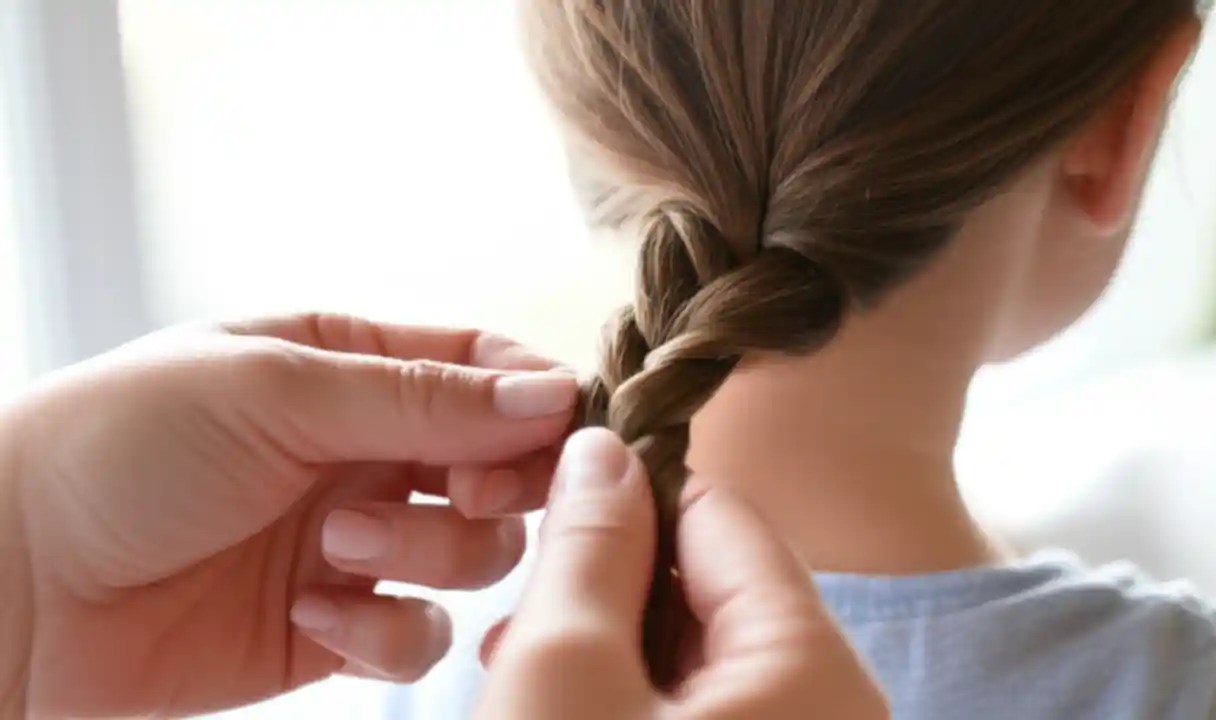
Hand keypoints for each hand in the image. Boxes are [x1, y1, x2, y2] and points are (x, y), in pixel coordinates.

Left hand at [1, 314, 576, 717]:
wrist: (13, 579)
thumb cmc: (122, 445)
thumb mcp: (275, 389)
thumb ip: (422, 396)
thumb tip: (556, 395)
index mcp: (354, 365)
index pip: (489, 368)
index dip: (535, 404)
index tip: (549, 437)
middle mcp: (368, 450)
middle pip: (502, 467)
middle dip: (491, 487)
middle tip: (449, 494)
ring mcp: (356, 540)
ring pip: (474, 554)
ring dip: (422, 554)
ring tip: (335, 546)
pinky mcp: (336, 627)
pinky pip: (418, 635)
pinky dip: (382, 630)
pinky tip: (311, 611)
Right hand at [476, 429, 888, 719]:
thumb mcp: (563, 672)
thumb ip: (589, 547)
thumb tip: (604, 449)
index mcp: (814, 670)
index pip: (721, 517)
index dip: (627, 495)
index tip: (546, 500)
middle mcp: (833, 710)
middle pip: (714, 589)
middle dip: (610, 590)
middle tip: (516, 622)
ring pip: (700, 659)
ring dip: (611, 653)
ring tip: (524, 674)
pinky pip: (702, 712)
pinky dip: (632, 702)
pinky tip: (567, 710)